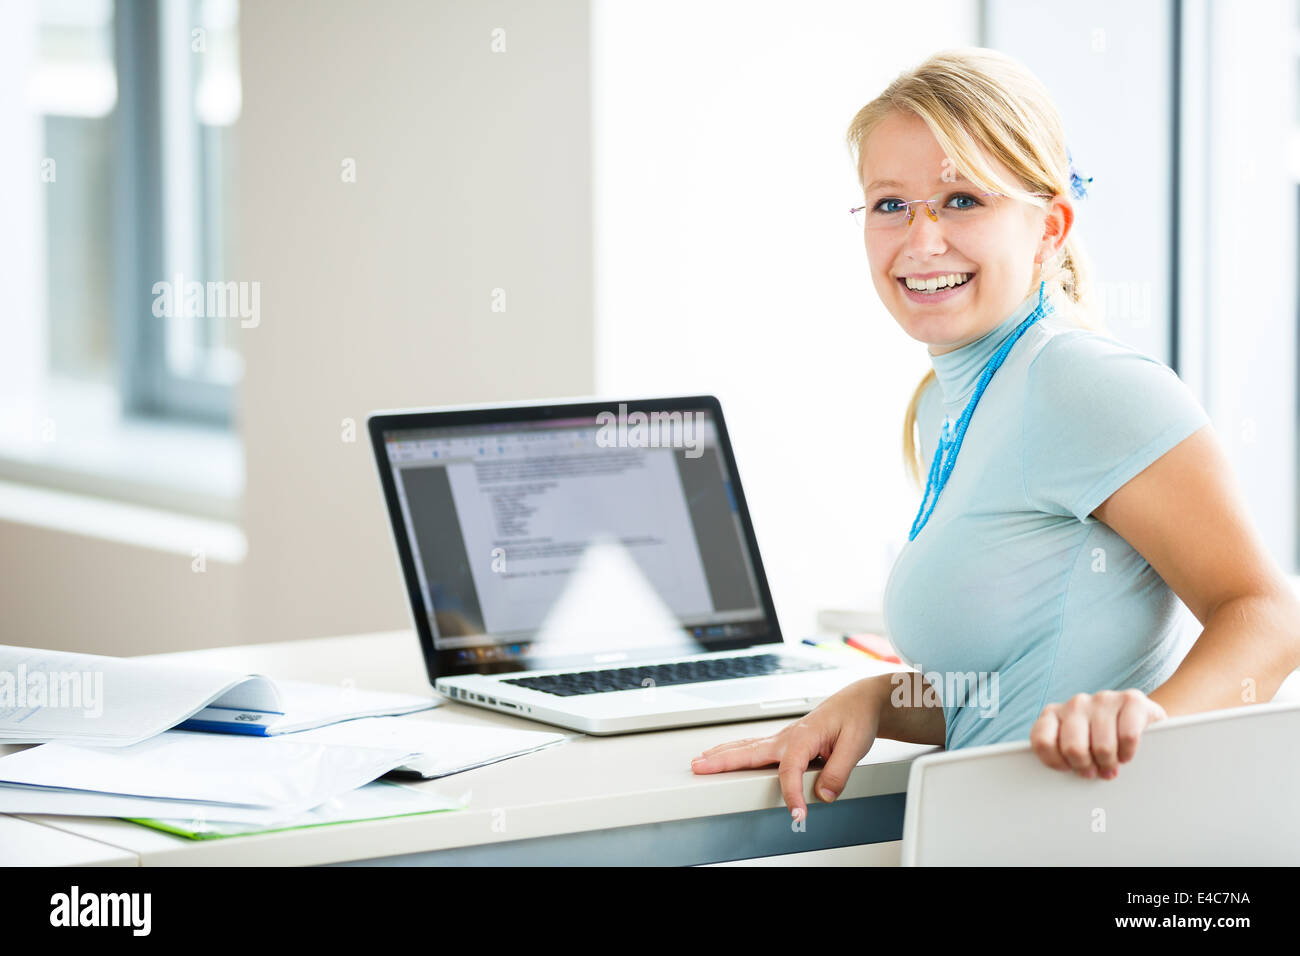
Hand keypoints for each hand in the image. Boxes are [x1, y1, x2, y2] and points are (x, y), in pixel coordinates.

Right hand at [689, 677, 882, 821]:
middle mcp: (789, 736)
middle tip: (700, 768)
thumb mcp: (855, 746)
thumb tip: (823, 794)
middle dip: (723, 761)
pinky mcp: (785, 740)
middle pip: (750, 751)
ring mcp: (784, 737)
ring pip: (747, 747)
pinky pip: (754, 746)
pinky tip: (725, 754)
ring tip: (701, 761)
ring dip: (722, 754)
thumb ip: (838, 772)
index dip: (792, 794)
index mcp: (804, 736)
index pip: (791, 770)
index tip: (797, 813)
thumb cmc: (856, 717)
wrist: (859, 701)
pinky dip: (735, 751)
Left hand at [1029, 689, 1166, 779]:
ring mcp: (1103, 699)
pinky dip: (1128, 752)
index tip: (1068, 769)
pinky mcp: (1131, 700)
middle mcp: (1076, 703)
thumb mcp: (1075, 746)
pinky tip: (1126, 753)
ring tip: (1111, 764)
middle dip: (1086, 767)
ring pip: (1102, 747)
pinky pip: (1128, 736)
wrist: (1139, 718)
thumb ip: (1059, 756)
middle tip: (1095, 771)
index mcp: (1054, 713)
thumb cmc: (1100, 740)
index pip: (1042, 741)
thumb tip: (1051, 788)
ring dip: (1109, 763)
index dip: (1055, 762)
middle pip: (1073, 748)